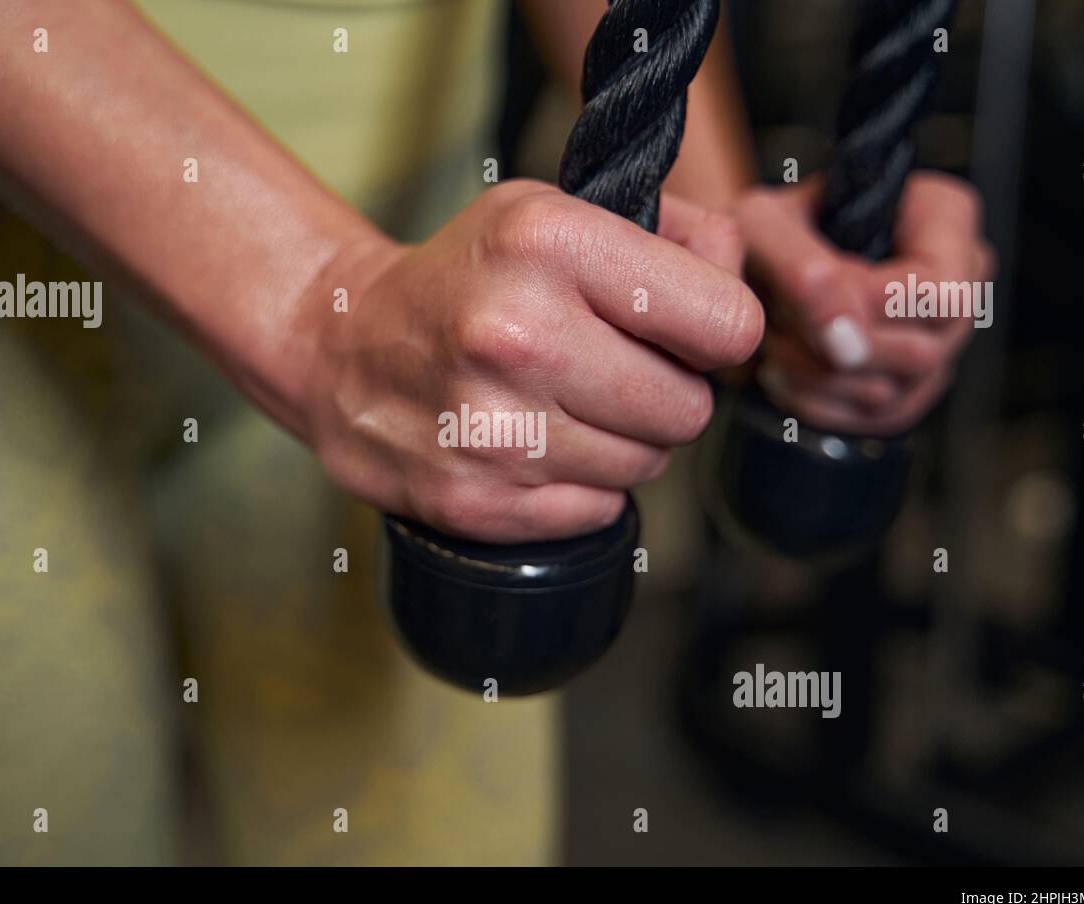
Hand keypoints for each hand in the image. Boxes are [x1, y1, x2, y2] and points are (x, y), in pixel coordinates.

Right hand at [281, 180, 762, 542]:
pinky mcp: (476, 502)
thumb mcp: (553, 212)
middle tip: (614, 371)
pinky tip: (534, 446)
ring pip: (646, 467)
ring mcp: (493, 429)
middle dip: (668, 394)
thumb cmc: (469, 278)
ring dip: (622, 442)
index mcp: (549, 244)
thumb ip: (672, 234)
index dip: (716, 332)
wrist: (343, 346)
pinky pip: (597, 511)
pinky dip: (581, 487)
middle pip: (691, 409)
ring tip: (564, 404)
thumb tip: (740, 277)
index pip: (729, 323)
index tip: (679, 329)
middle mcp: (519, 336)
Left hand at [734, 172, 994, 434]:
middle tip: (778, 314)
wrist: (750, 266)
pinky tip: (780, 368)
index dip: (875, 308)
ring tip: (774, 334)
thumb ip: (802, 268)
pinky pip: (868, 419)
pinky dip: (811, 400)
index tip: (809, 299)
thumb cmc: (762, 232)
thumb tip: (843, 336)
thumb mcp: (762, 226)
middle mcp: (954, 284)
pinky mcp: (905, 391)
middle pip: (920, 351)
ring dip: (813, 371)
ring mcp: (936, 345)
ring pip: (891, 393)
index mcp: (942, 218)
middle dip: (833, 343)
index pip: (942, 290)